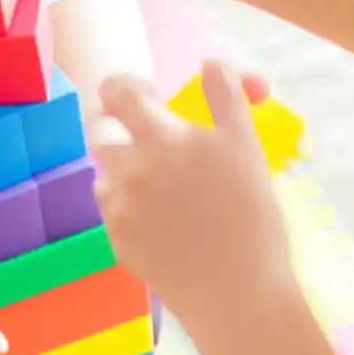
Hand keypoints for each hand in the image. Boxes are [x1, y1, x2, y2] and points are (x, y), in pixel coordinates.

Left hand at [88, 60, 293, 315]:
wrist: (238, 293)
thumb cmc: (251, 216)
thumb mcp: (247, 147)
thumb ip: (225, 96)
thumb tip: (212, 60)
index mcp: (159, 138)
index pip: (115, 90)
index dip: (126, 86)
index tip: (149, 94)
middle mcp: (127, 168)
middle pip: (102, 130)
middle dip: (123, 129)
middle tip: (157, 143)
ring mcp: (116, 206)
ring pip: (106, 171)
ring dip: (127, 170)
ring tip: (169, 189)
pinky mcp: (115, 239)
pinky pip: (113, 209)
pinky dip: (131, 206)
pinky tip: (167, 223)